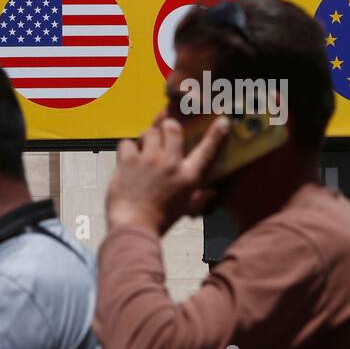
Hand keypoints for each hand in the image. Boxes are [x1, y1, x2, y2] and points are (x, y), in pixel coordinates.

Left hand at [106, 116, 228, 234]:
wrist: (134, 226)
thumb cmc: (161, 220)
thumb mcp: (186, 208)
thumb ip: (200, 197)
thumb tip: (213, 192)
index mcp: (188, 176)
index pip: (206, 150)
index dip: (216, 134)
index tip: (222, 122)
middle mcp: (171, 163)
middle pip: (172, 128)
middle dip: (167, 128)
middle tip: (162, 135)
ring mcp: (149, 160)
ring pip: (149, 132)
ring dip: (146, 138)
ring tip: (143, 149)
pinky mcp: (129, 161)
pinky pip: (127, 143)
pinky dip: (127, 149)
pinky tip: (128, 159)